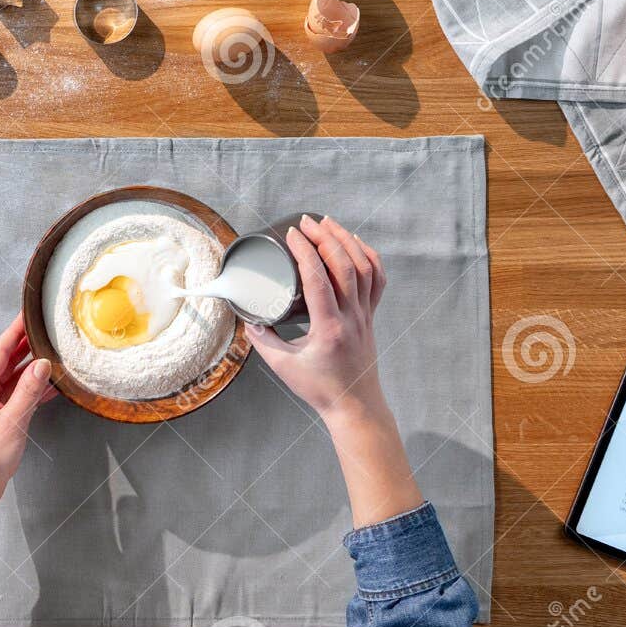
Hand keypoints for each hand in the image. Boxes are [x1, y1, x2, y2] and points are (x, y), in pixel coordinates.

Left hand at [0, 313, 55, 519]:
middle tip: (47, 328)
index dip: (16, 330)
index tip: (29, 313)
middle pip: (6, 360)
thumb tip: (43, 363)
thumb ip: (29, 391)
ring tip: (54, 352)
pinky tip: (50, 384)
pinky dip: (32, 388)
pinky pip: (16, 394)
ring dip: (32, 367)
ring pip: (13, 377)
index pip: (0, 350)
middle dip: (26, 344)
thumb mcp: (13, 421)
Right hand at [246, 215, 387, 420]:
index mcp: (329, 327)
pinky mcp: (370, 316)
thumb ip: (262, 340)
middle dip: (325, 237)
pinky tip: (355, 243)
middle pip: (344, 265)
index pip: (319, 279)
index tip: (293, 233)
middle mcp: (351, 317)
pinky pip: (377, 280)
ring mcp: (364, 314)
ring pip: (364, 267)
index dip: (306, 251)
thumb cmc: (320, 388)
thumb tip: (248, 318)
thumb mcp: (283, 366)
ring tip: (328, 224)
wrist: (354, 404)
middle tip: (307, 222)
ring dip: (346, 241)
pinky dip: (369, 256)